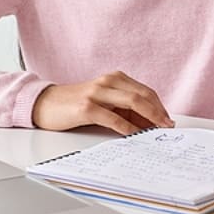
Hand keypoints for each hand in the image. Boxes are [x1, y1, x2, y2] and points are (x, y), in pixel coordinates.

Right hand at [32, 71, 173, 133]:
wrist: (45, 104)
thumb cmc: (75, 105)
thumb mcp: (103, 102)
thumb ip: (123, 108)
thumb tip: (148, 123)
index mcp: (114, 78)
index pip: (145, 91)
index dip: (159, 106)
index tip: (168, 120)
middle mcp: (108, 82)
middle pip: (143, 95)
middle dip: (159, 112)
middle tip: (168, 126)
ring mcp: (97, 93)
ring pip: (133, 103)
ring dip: (149, 118)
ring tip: (157, 130)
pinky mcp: (87, 107)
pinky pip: (114, 119)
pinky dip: (128, 128)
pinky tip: (136, 135)